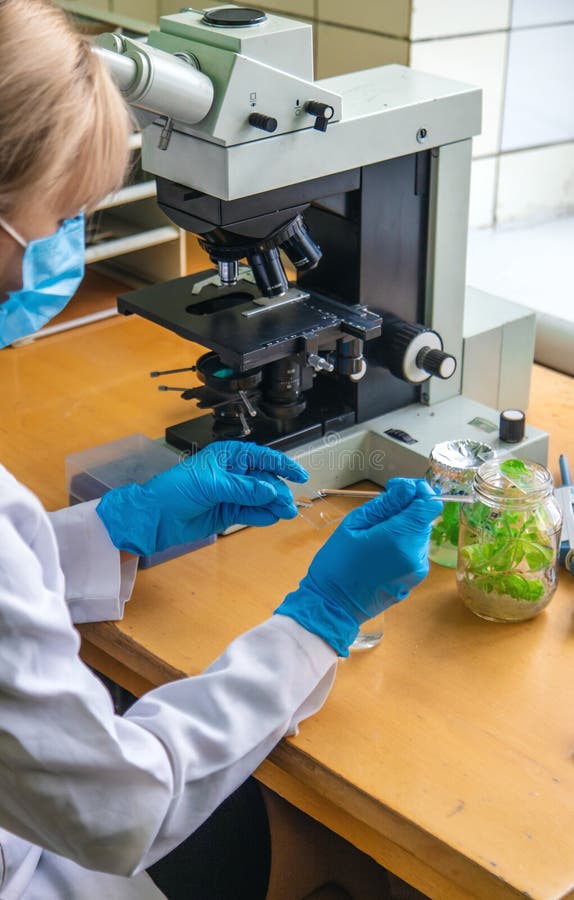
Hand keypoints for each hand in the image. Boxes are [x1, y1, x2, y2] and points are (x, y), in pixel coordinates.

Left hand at [96, 441, 307, 554]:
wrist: (155, 517)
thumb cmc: (176, 490)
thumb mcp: (211, 485)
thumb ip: (243, 489)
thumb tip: (271, 490)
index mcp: (227, 456)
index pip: (261, 457)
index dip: (281, 465)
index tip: (299, 475)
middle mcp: (232, 473)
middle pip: (264, 479)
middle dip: (278, 490)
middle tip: (288, 503)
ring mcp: (231, 494)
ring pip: (260, 498)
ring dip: (274, 505)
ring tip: (286, 513)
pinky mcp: (228, 512)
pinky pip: (250, 513)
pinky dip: (262, 516)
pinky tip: (272, 518)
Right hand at [275, 479, 440, 655]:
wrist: (333, 606)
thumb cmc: (336, 563)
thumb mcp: (354, 525)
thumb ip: (385, 504)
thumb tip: (408, 488)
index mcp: (400, 538)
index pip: (428, 504)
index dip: (417, 492)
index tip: (397, 490)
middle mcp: (415, 554)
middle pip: (424, 519)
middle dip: (407, 510)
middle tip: (378, 514)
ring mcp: (417, 570)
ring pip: (420, 535)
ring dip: (404, 529)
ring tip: (376, 536)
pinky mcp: (414, 580)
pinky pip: (414, 552)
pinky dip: (402, 545)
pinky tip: (381, 551)